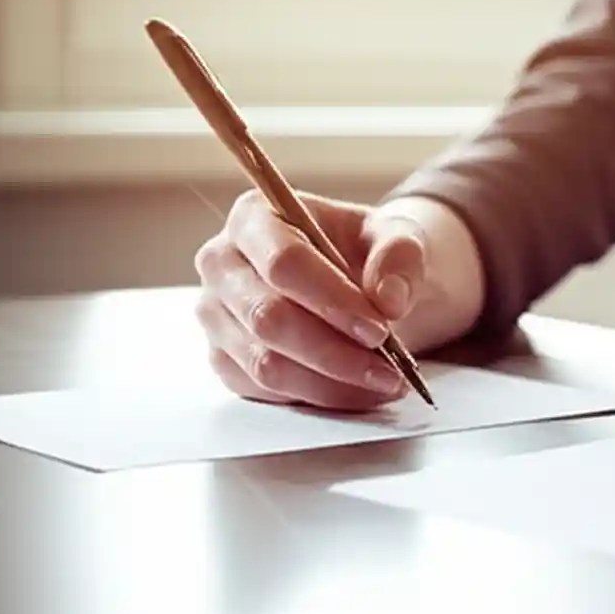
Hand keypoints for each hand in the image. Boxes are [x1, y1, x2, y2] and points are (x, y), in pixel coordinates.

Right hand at [193, 190, 483, 410]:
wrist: (358, 280)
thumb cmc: (367, 251)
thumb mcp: (396, 237)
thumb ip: (398, 258)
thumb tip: (388, 300)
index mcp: (255, 216)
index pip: (283, 263)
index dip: (331, 301)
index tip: (379, 330)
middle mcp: (222, 263)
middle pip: (268, 318)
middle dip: (334, 352)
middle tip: (389, 369)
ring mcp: (216, 315)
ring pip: (265, 364)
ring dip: (330, 383)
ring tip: (384, 383)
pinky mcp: (224, 359)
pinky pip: (265, 391)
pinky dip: (318, 397)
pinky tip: (358, 392)